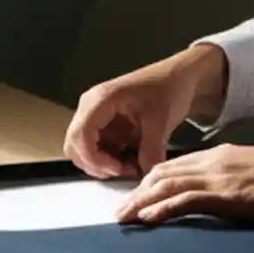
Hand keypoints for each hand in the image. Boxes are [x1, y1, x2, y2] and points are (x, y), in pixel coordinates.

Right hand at [64, 45, 227, 178]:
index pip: (80, 135)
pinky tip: (132, 161)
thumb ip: (151, 149)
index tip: (116, 170)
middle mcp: (91, 108)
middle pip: (75, 145)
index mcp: (99, 100)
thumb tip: (145, 174)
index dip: (93, 158)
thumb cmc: (168, 87)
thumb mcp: (161, 120)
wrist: (179, 78)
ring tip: (131, 167)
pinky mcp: (105, 127)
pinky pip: (98, 150)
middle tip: (123, 171)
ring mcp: (96, 118)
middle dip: (96, 164)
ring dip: (103, 165)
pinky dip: (111, 161)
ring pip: (83, 150)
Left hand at [114, 144, 253, 224]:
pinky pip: (186, 200)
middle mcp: (212, 162)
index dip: (149, 181)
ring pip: (167, 186)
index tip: (135, 196)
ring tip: (124, 218)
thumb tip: (214, 195)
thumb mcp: (253, 171)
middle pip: (162, 173)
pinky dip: (163, 209)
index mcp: (218, 155)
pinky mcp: (228, 195)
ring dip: (141, 203)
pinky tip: (148, 219)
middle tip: (121, 211)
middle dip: (137, 192)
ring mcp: (219, 178)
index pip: (173, 165)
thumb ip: (229, 178)